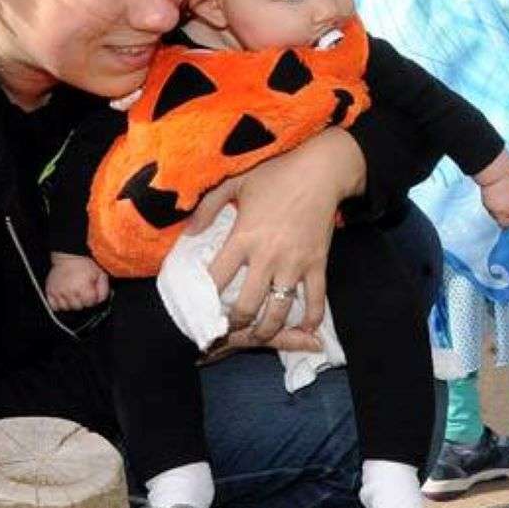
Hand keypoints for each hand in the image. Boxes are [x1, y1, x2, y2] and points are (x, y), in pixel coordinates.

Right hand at [45, 252, 110, 310]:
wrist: (68, 256)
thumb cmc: (86, 265)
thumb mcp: (101, 274)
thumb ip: (104, 290)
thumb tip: (100, 301)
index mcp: (83, 287)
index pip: (90, 304)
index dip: (93, 299)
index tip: (91, 293)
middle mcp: (69, 291)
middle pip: (78, 307)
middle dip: (82, 302)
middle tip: (82, 293)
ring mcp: (58, 292)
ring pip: (66, 308)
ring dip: (71, 304)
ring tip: (73, 295)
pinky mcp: (49, 291)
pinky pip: (54, 306)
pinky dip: (59, 304)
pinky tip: (64, 298)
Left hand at [188, 129, 364, 347]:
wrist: (321, 171)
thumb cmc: (276, 173)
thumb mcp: (235, 183)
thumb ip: (207, 208)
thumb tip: (187, 234)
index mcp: (243, 237)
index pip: (216, 279)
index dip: (203, 301)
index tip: (197, 312)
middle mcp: (268, 256)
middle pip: (246, 306)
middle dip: (234, 325)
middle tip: (226, 331)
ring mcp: (295, 263)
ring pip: (279, 311)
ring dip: (267, 330)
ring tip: (258, 336)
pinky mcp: (318, 264)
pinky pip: (316, 299)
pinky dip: (312, 318)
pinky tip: (306, 330)